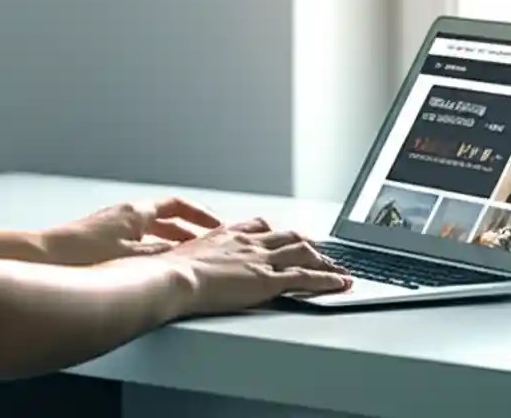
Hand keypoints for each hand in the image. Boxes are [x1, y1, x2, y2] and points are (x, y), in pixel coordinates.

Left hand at [42, 198, 223, 265]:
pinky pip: (135, 241)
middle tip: (207, 245)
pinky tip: (151, 269)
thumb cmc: (83, 254)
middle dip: (188, 231)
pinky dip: (151, 250)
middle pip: (165, 218)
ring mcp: (111, 225)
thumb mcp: (133, 257)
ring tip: (183, 259)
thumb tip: (186, 254)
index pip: (176, 205)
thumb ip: (162, 255)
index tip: (218, 227)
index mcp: (136, 212)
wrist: (43, 256)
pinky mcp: (99, 239)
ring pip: (150, 231)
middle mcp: (124, 214)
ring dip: (169, 243)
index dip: (199, 216)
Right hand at [162, 218, 351, 315]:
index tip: (283, 236)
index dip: (276, 233)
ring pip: (303, 253)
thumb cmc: (169, 272)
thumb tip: (180, 267)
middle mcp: (249, 242)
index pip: (260, 226)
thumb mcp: (180, 256)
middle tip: (320, 252)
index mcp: (228, 234)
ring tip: (338, 269)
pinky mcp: (269, 280)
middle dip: (308, 244)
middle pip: (288, 236)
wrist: (173, 278)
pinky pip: (306, 278)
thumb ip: (190, 259)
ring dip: (324, 261)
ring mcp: (261, 260)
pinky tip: (340, 283)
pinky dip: (327, 280)